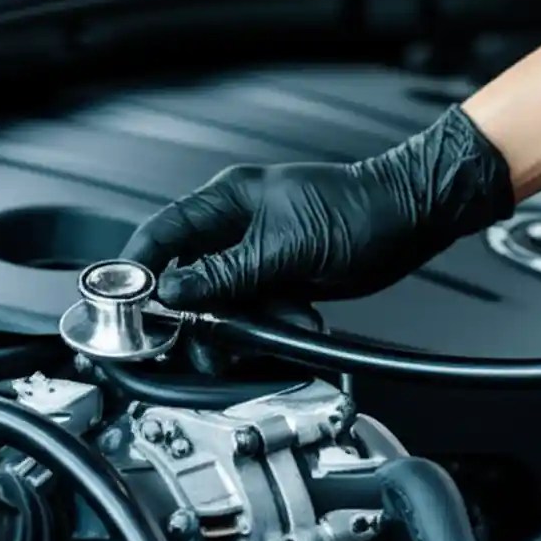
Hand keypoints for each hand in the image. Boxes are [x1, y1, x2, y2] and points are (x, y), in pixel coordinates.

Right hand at [120, 105, 516, 309]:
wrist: (411, 219)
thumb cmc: (358, 209)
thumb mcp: (285, 246)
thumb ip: (226, 272)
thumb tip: (176, 289)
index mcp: (227, 201)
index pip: (162, 233)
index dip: (140, 268)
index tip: (129, 302)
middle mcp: (235, 226)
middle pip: (190, 278)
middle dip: (202, 313)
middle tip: (209, 339)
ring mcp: (257, 253)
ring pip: (225, 302)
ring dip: (250, 321)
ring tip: (286, 320)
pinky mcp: (278, 278)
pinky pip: (258, 310)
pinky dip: (276, 322)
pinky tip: (303, 318)